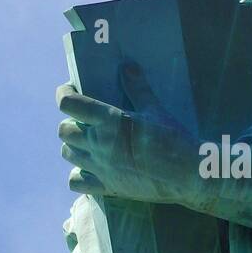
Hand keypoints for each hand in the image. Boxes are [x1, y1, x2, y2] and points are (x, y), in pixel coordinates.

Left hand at [57, 63, 194, 202]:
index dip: (63, 93)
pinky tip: (89, 168)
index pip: (69, 103)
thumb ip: (138, 88)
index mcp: (109, 121)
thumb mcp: (156, 110)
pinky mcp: (107, 186)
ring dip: (73, 145)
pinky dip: (77, 174)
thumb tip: (128, 66)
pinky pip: (76, 182)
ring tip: (87, 141)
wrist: (188, 174)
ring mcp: (100, 167)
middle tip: (83, 119)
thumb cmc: (174, 139)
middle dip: (70, 121)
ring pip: (67, 153)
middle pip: (63, 130)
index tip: (69, 89)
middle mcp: (99, 144)